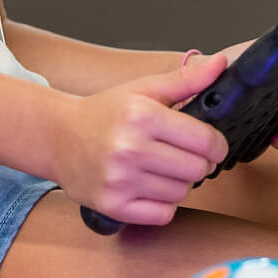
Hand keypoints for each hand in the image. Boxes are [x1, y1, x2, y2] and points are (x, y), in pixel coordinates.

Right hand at [51, 53, 230, 226]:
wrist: (57, 138)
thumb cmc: (105, 113)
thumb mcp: (143, 89)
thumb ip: (185, 79)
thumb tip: (220, 62)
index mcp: (141, 116)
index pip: (206, 141)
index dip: (216, 144)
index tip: (211, 144)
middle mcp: (129, 149)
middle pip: (197, 170)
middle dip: (197, 163)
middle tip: (180, 155)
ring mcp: (119, 180)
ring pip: (181, 193)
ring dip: (178, 183)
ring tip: (160, 169)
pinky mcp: (112, 206)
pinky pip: (162, 214)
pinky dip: (162, 204)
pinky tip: (148, 187)